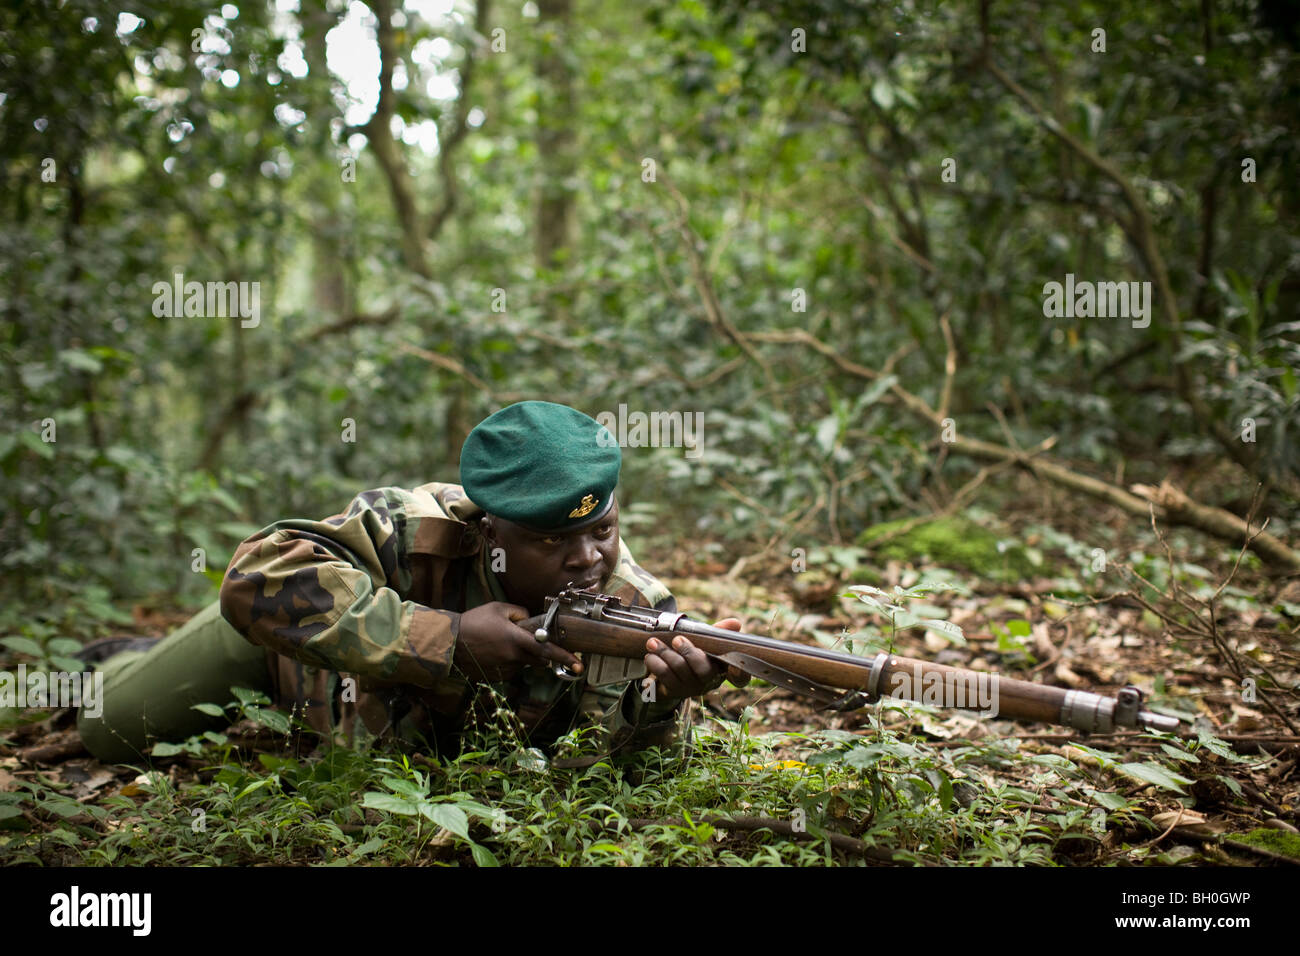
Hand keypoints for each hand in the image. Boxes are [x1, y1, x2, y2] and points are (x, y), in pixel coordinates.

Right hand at [454, 601, 582, 682]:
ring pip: (523, 664)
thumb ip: (520, 613)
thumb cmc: (474, 621)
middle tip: (527, 641)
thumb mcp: (499, 608)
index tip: (579, 664)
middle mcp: (513, 657)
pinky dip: (508, 662)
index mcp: (517, 639)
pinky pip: (510, 670)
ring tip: (500, 643)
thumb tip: (530, 621)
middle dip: (540, 652)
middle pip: (539, 659)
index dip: (565, 657)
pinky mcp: (496, 677)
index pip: (547, 649)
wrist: (450, 641)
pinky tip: (493, 651)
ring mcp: (504, 669)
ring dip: (521, 656)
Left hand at [642, 618, 749, 698]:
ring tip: (652, 642)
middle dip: (689, 653)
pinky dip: (656, 665)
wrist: (671, 670)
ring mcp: (691, 688)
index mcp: (722, 668)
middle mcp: (709, 681)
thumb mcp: (707, 641)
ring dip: (665, 654)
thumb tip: (735, 623)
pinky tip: (650, 656)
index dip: (740, 675)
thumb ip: (719, 632)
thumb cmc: (695, 652)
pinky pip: (665, 679)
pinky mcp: (675, 691)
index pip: (740, 678)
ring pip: (680, 672)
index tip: (736, 667)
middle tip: (677, 639)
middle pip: (703, 670)